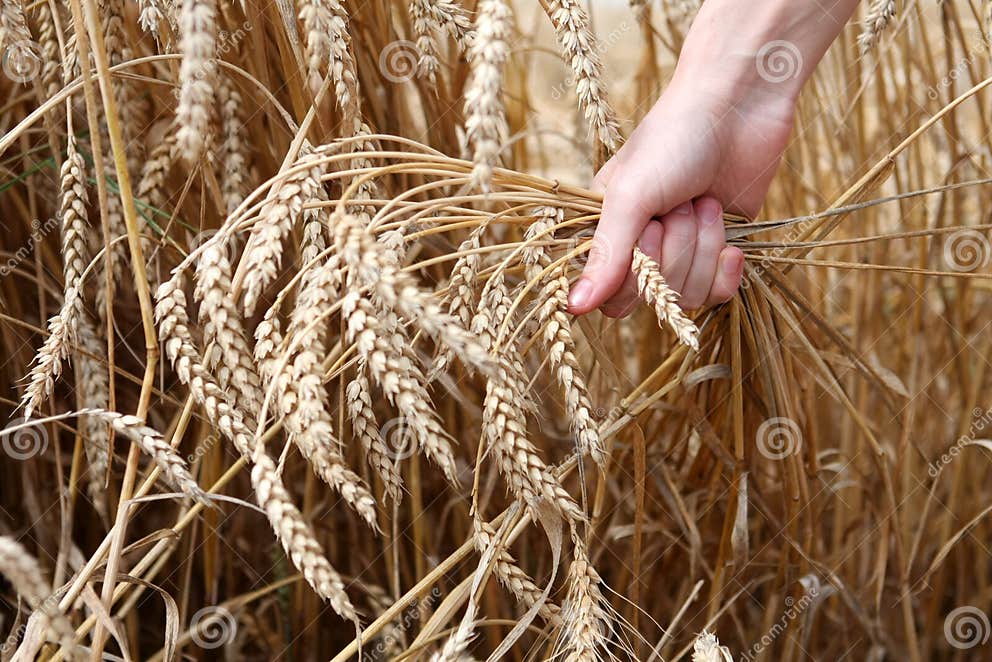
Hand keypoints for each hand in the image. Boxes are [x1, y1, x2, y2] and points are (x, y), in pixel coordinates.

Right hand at [568, 77, 795, 316]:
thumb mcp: (631, 196)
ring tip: (704, 202)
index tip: (648, 229)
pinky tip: (731, 240)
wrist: (740, 106)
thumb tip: (574, 307)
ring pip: (690, 294)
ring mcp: (683, 250)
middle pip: (653, 296)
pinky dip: (726, 267)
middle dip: (674, 249)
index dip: (634, 274)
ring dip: (703, 246)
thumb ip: (607, 254)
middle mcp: (641, 245)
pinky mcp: (720, 251)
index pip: (611, 294)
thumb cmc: (674, 139)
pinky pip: (719, 293)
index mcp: (608, 229)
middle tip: (680, 202)